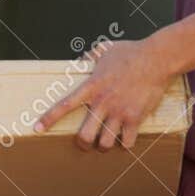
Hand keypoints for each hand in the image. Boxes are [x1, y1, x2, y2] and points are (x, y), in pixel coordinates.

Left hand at [34, 38, 171, 150]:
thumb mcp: (104, 49)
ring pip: (105, 143)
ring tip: (105, 143)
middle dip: (82, 144)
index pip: (65, 105)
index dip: (49, 118)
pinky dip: (124, 145)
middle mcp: (103, 102)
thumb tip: (81, 60)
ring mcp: (120, 112)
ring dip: (103, 146)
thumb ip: (89, 57)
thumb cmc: (131, 51)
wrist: (157, 58)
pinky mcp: (136, 118)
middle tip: (84, 144)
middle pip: (85, 135)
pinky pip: (127, 142)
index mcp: (92, 86)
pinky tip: (125, 141)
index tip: (37, 128)